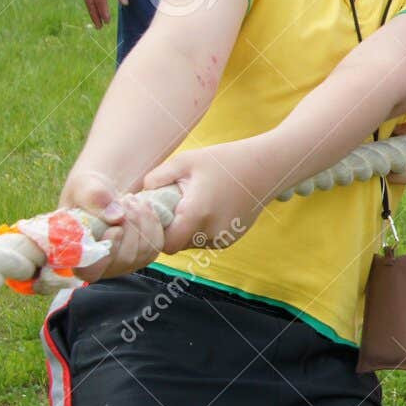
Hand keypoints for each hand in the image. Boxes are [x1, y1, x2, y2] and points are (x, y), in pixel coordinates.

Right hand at [59, 169, 165, 279]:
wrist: (106, 193)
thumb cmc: (87, 192)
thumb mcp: (83, 188)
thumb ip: (93, 198)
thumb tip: (116, 217)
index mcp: (77, 256)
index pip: (90, 271)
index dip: (105, 254)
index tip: (115, 228)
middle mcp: (101, 266)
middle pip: (125, 259)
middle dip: (130, 226)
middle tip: (125, 199)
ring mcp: (124, 263)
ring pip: (143, 252)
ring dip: (143, 221)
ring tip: (132, 199)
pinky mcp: (143, 254)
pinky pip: (156, 244)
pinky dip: (153, 222)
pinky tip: (144, 205)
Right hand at [81, 0, 130, 27]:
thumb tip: (124, 4)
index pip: (100, 0)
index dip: (103, 12)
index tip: (107, 21)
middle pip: (90, 2)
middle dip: (95, 15)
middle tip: (99, 27)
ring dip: (91, 10)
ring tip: (96, 20)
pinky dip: (89, 1)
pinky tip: (94, 7)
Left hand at [141, 142, 268, 255]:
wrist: (266, 167)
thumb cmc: (225, 161)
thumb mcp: (186, 161)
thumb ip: (157, 177)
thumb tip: (139, 194)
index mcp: (196, 214)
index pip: (166, 245)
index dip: (157, 235)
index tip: (157, 218)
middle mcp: (211, 232)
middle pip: (178, 245)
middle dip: (172, 230)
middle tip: (174, 207)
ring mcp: (224, 238)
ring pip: (193, 244)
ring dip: (188, 230)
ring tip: (194, 204)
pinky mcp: (232, 238)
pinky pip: (207, 240)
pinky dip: (203, 230)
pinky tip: (210, 208)